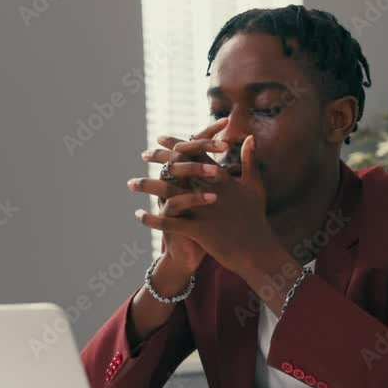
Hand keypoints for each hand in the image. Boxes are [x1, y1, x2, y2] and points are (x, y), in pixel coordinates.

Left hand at [135, 135, 279, 275]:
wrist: (257, 251)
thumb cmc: (256, 219)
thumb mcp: (255, 186)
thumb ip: (250, 160)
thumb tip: (250, 136)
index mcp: (222, 179)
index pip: (196, 154)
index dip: (177, 144)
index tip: (161, 138)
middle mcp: (211, 191)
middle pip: (179, 168)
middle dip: (159, 159)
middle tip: (143, 154)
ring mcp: (204, 211)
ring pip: (169, 193)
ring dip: (147, 186)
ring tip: (131, 183)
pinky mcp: (199, 231)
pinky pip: (170, 223)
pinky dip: (153, 219)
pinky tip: (139, 215)